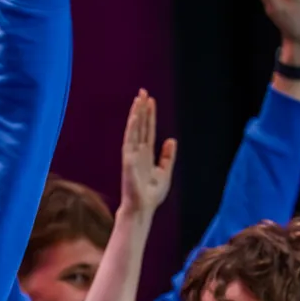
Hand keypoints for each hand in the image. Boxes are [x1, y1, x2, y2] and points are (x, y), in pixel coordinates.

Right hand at [119, 90, 176, 217]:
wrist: (143, 209)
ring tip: (138, 99)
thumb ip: (167, 156)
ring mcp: (132, 155)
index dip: (149, 115)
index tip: (150, 100)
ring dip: (136, 114)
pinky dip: (132, 129)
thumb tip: (171, 139)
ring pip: (134, 130)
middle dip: (141, 109)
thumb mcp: (165, 173)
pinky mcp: (128, 161)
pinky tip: (134, 118)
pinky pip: (129, 142)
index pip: (148, 129)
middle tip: (142, 91)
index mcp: (147, 154)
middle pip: (140, 126)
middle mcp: (138, 151)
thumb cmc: (152, 194)